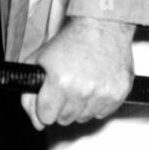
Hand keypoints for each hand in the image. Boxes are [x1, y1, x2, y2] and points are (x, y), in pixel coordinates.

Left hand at [21, 16, 135, 129]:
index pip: (46, 116)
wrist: (103, 25)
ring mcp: (103, 92)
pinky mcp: (119, 92)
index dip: (45, 106)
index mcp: (60, 81)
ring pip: (85, 117)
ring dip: (82, 105)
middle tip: (68, 86)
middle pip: (65, 119)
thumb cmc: (71, 40)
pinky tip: (97, 84)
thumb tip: (37, 123)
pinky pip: (104, 112)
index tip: (51, 96)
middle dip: (63, 106)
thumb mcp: (39, 61)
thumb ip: (29, 96)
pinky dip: (99, 103)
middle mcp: (82, 90)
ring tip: (84, 83)